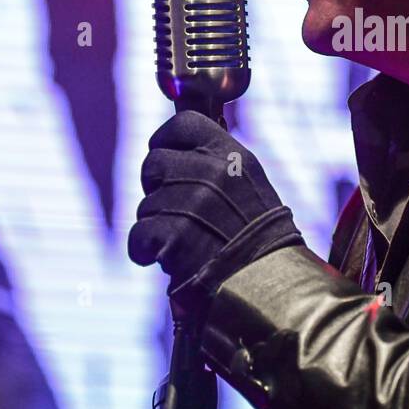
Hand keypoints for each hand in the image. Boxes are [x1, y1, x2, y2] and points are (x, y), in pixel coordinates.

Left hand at [128, 111, 305, 323]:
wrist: (270, 285)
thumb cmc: (259, 238)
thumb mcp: (249, 184)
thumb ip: (217, 162)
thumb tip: (177, 147)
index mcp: (233, 155)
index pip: (183, 123)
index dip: (165, 141)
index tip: (166, 158)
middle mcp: (213, 172)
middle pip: (154, 163)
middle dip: (156, 188)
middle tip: (176, 210)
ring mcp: (193, 204)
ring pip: (145, 204)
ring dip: (157, 225)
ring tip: (186, 242)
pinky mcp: (174, 238)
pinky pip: (138, 235)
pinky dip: (145, 251)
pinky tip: (166, 259)